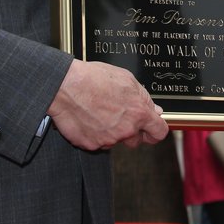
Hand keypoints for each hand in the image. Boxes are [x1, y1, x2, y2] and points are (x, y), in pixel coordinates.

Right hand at [48, 58, 167, 149]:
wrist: (65, 86)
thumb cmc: (93, 79)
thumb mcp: (126, 79)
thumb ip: (143, 97)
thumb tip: (154, 109)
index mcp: (138, 113)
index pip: (158, 132)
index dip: (156, 131)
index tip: (153, 129)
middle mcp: (125, 130)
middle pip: (136, 140)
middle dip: (131, 131)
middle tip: (118, 115)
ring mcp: (108, 140)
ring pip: (115, 141)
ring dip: (111, 131)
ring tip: (99, 111)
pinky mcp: (91, 145)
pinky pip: (97, 142)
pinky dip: (94, 133)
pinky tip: (88, 117)